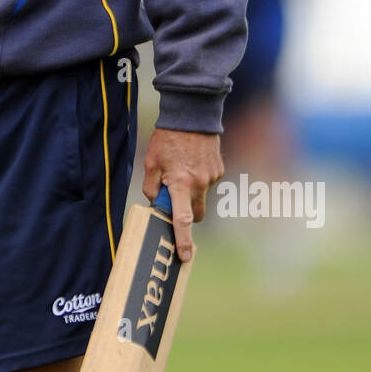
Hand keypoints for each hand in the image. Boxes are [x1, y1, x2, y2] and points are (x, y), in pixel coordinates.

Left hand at [142, 128, 223, 262]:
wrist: (192, 115)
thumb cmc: (167, 139)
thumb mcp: (151, 162)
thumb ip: (152, 187)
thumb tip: (158, 202)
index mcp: (181, 183)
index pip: (182, 219)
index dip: (183, 240)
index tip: (186, 256)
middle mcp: (200, 183)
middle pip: (196, 214)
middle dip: (186, 214)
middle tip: (174, 198)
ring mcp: (212, 177)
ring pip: (201, 196)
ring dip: (191, 191)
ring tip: (181, 167)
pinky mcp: (219, 169)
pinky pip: (208, 183)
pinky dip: (199, 178)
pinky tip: (191, 160)